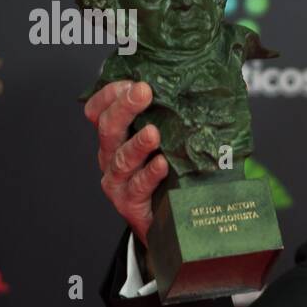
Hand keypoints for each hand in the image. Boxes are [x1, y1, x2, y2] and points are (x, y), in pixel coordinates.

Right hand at [84, 80, 166, 247]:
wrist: (166, 225)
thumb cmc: (169, 178)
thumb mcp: (166, 144)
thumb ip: (174, 120)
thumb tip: (207, 89)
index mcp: (117, 137)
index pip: (99, 110)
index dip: (109, 94)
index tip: (131, 81)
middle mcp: (111, 156)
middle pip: (108, 128)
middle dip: (124, 107)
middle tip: (143, 92)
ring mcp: (118, 181)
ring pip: (120, 158)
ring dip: (138, 143)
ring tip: (153, 133)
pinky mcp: (129, 203)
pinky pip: (138, 186)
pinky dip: (150, 174)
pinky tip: (162, 164)